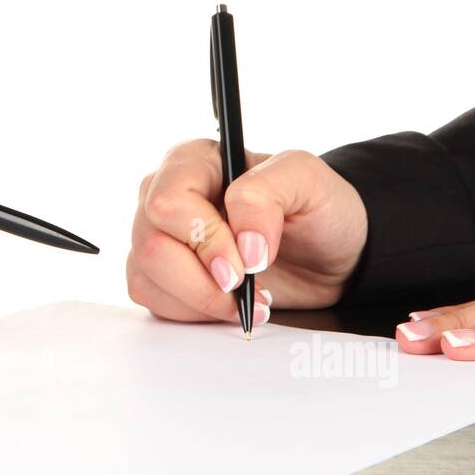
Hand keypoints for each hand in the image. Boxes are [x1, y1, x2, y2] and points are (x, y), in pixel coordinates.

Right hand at [127, 140, 368, 323]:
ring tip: (246, 298)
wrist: (326, 250)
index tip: (245, 264)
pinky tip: (228, 302)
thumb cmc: (315, 206)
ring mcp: (158, 234)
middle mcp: (166, 194)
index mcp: (193, 161)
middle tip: (245, 289)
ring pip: (147, 278)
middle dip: (202, 281)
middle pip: (151, 246)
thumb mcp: (306, 180)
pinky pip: (155, 301)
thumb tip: (242, 245)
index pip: (168, 202)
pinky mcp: (161, 272)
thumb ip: (266, 196)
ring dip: (202, 301)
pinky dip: (195, 312)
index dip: (203, 239)